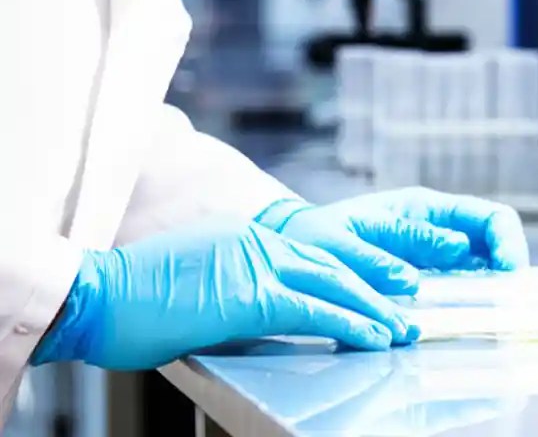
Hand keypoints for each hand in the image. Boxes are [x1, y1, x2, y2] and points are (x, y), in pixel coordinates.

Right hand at [32, 223, 418, 370]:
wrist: (94, 296)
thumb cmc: (133, 301)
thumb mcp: (196, 284)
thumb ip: (236, 289)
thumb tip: (262, 315)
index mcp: (244, 237)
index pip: (310, 257)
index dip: (349, 277)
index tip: (376, 295)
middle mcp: (256, 241)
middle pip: (332, 266)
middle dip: (374, 293)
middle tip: (405, 315)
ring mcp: (255, 263)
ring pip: (332, 284)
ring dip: (372, 310)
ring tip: (400, 330)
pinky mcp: (250, 293)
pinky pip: (313, 309)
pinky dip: (350, 323)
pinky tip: (373, 337)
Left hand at [256, 189, 529, 295]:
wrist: (287, 250)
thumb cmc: (312, 238)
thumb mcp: (347, 238)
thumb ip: (395, 245)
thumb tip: (452, 251)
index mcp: (424, 208)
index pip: (489, 217)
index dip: (508, 244)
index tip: (509, 275)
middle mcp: (436, 230)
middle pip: (494, 243)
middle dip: (509, 270)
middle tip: (509, 303)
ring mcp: (431, 255)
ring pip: (481, 268)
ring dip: (492, 289)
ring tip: (495, 314)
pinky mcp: (422, 281)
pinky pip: (457, 289)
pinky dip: (469, 304)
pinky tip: (465, 319)